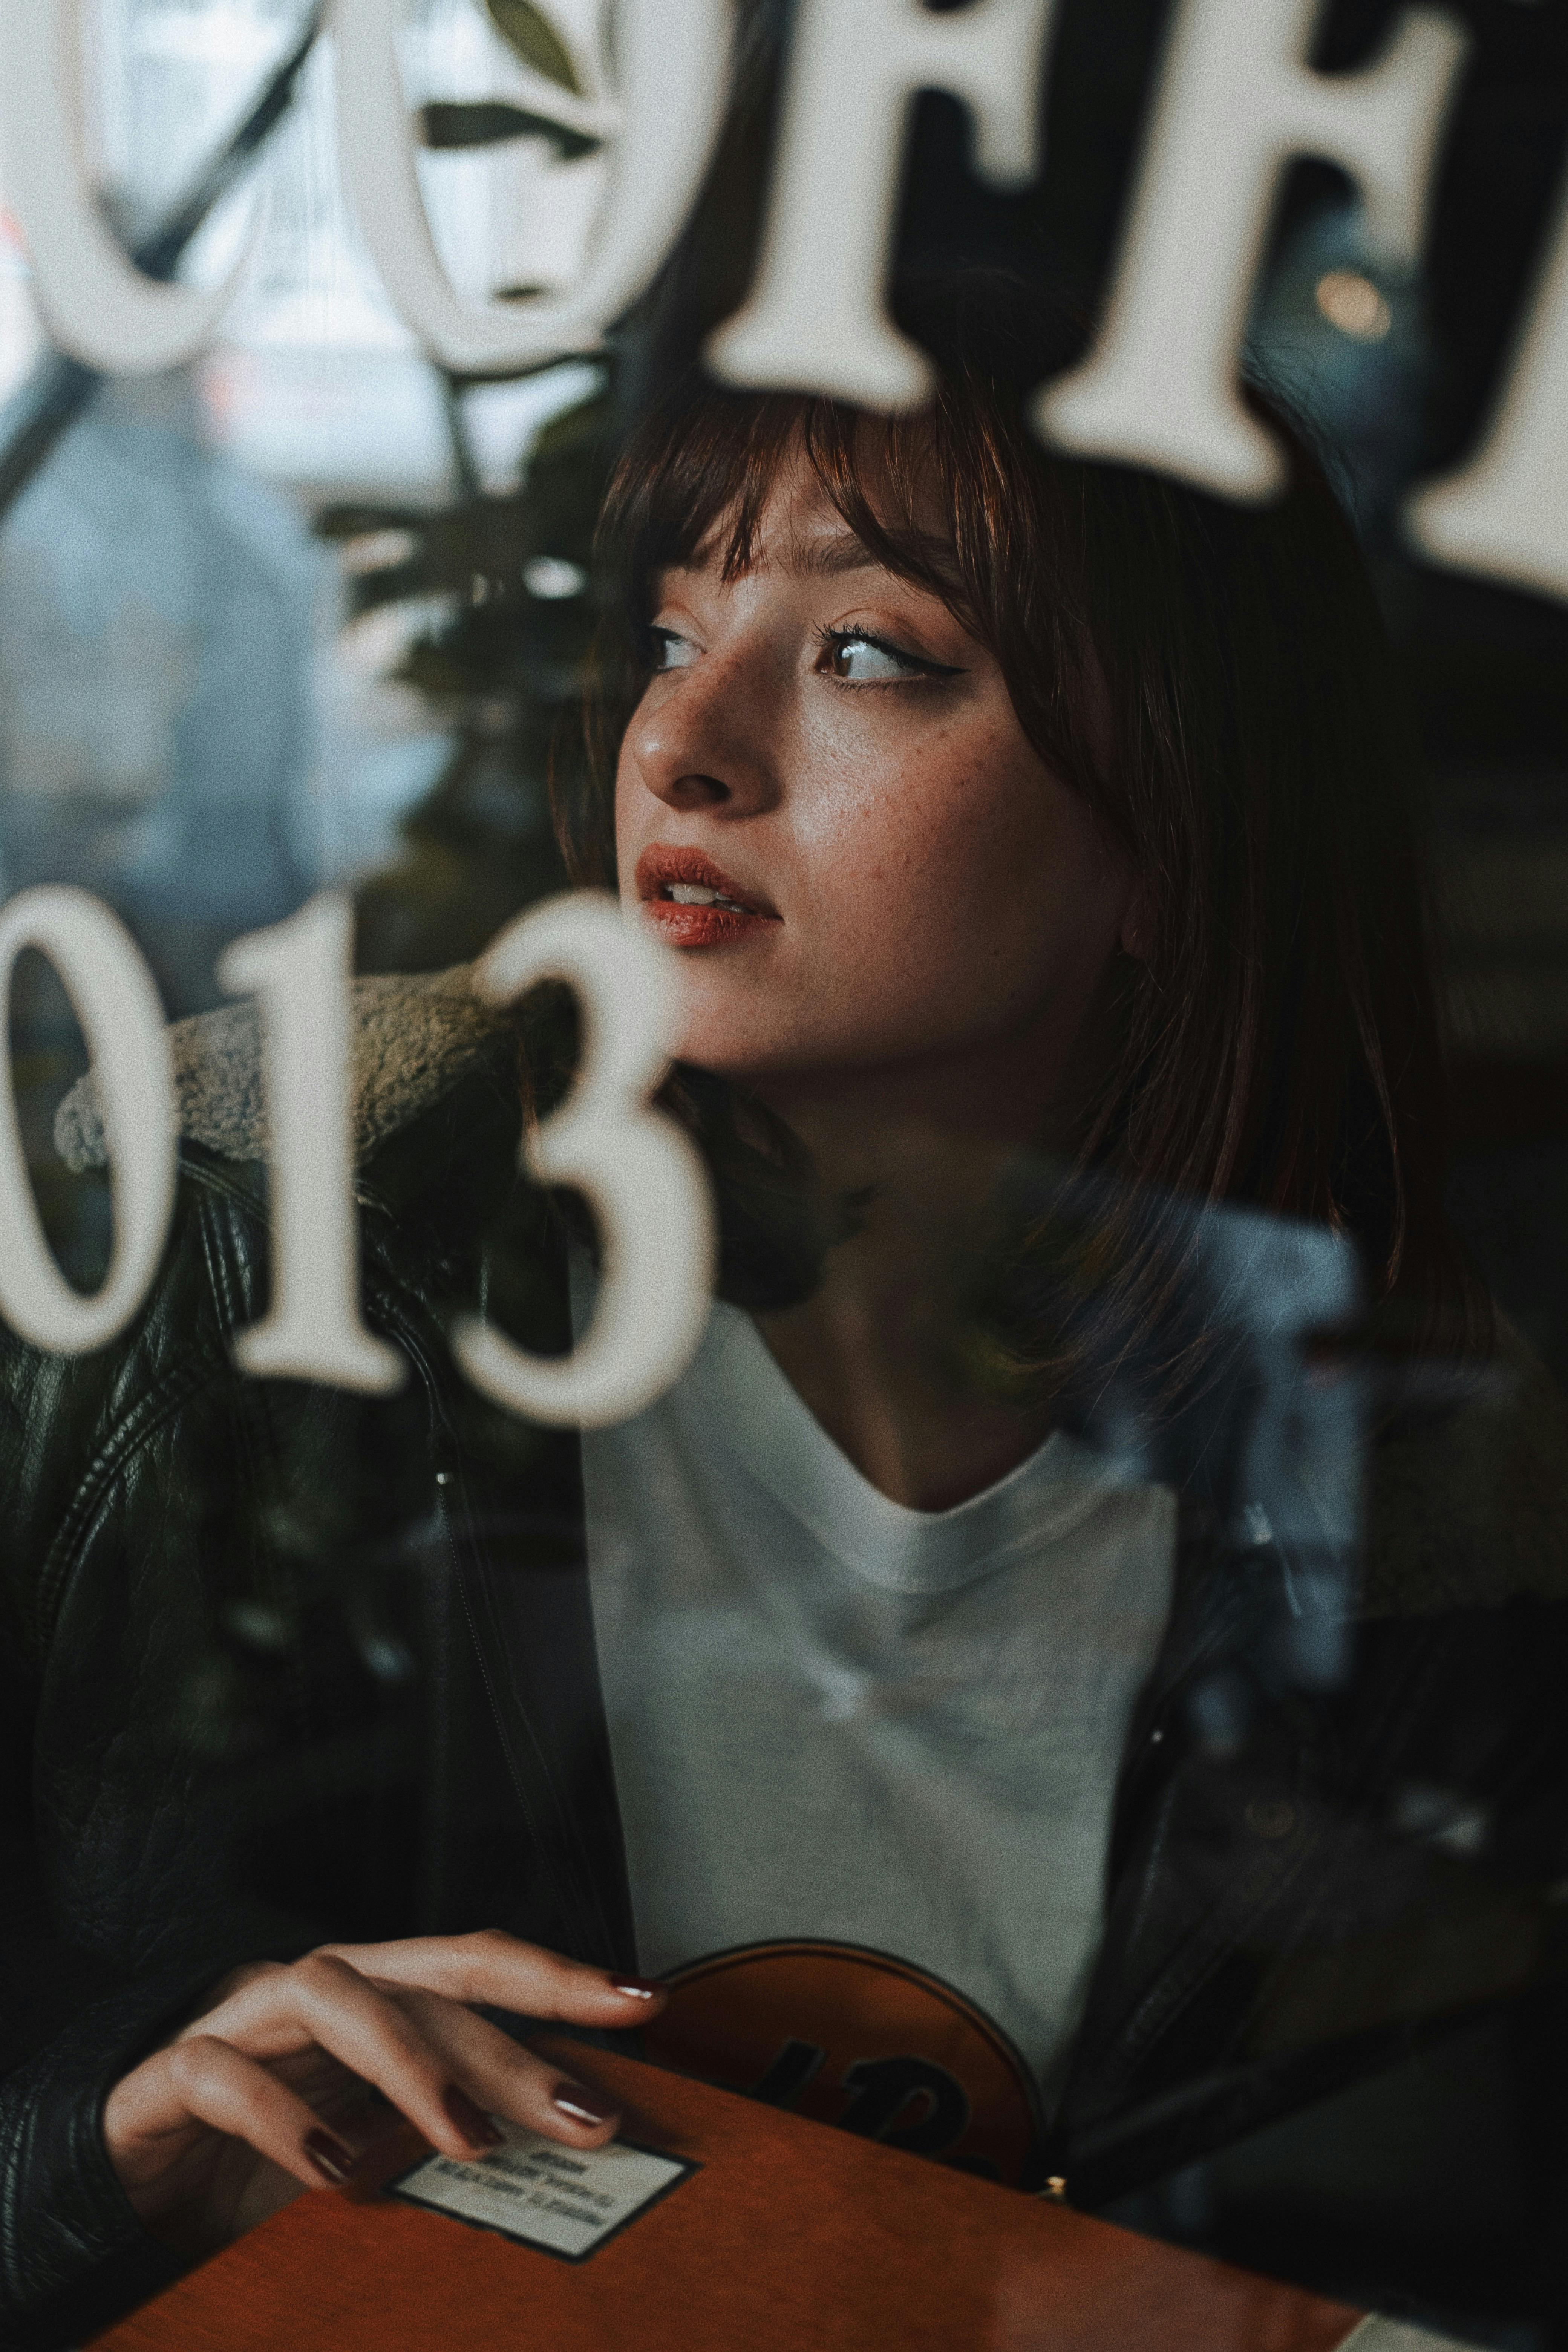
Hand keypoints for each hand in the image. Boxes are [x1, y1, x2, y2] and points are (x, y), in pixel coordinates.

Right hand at [102, 1930, 663, 2250]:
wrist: (135, 2178)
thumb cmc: (267, 2158)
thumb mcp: (376, 2151)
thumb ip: (450, 2139)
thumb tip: (572, 2156)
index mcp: (374, 1997)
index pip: (478, 1967)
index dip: (562, 1977)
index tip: (646, 2000)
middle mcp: (318, 1992)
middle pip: (426, 1985)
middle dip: (513, 2046)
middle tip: (582, 2114)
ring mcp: (243, 2022)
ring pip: (335, 1998)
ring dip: (411, 2065)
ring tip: (467, 2137)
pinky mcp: (173, 2074)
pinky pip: (227, 2074)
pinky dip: (286, 2120)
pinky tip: (333, 2171)